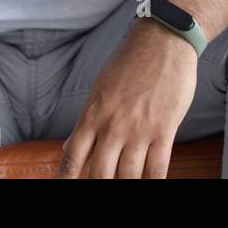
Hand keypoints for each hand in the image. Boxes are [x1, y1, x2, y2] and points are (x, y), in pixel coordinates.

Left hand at [60, 19, 197, 177]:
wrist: (163, 39)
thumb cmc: (130, 61)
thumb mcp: (101, 88)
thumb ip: (87, 121)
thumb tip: (69, 147)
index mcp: (93, 114)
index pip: (73, 157)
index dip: (66, 179)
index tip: (63, 188)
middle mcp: (113, 126)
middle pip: (100, 175)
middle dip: (99, 186)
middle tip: (102, 187)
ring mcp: (139, 130)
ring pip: (129, 177)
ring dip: (127, 186)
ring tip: (126, 187)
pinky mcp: (164, 129)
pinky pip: (157, 169)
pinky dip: (153, 183)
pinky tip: (151, 185)